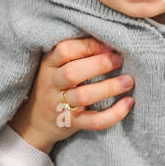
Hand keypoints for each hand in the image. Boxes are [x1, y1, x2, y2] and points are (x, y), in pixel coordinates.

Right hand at [9, 37, 134, 154]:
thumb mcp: (56, 66)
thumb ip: (76, 54)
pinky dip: (114, 114)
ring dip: (109, 87)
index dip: (89, 45)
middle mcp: (52, 84)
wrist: (36, 122)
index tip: (109, 45)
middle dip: (100, 64)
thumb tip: (110, 42)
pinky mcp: (71, 123)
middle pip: (73, 73)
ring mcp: (60, 105)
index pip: (65, 50)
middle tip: (119, 60)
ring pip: (83, 96)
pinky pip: (94, 122)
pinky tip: (128, 103)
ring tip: (128, 81)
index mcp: (49, 64)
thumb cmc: (55, 86)